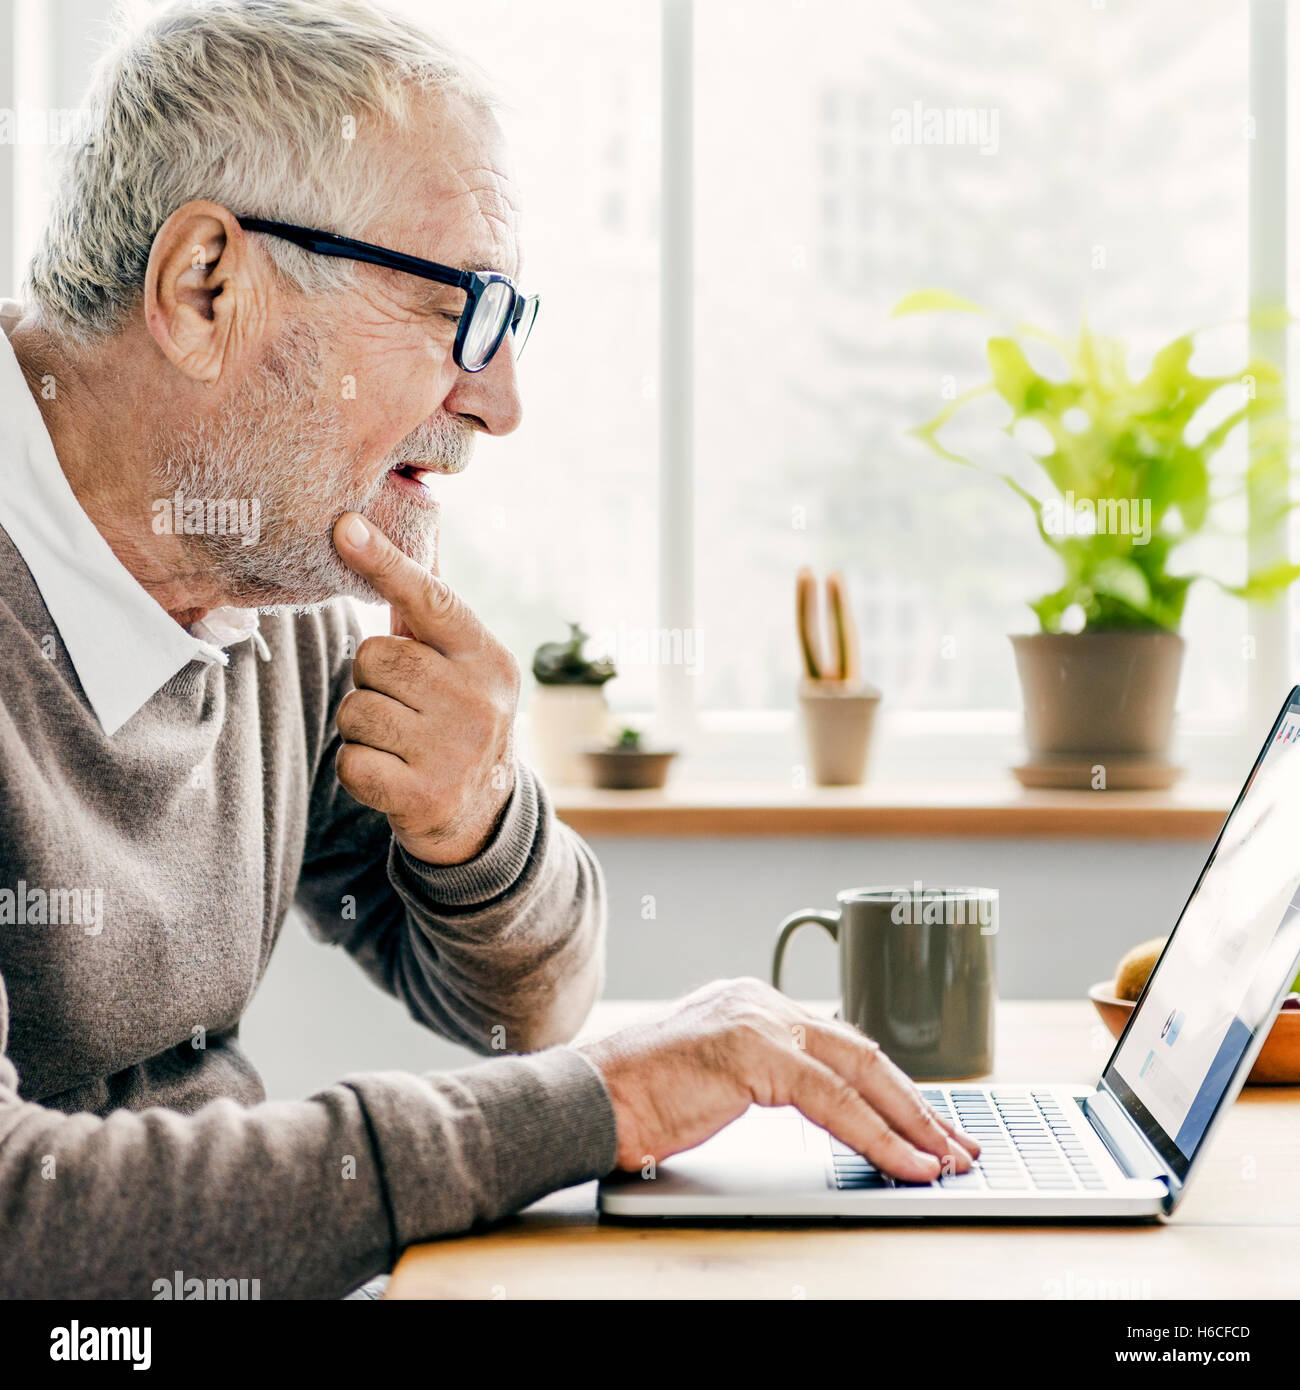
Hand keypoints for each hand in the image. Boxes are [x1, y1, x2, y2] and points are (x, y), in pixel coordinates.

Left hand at [331, 511, 520, 865]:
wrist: (484, 814)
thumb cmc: (457, 719)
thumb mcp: (463, 665)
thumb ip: (431, 611)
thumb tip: (412, 535)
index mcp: (487, 658)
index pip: (431, 600)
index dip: (385, 563)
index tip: (345, 528)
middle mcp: (478, 701)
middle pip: (374, 656)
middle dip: (371, 679)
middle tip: (402, 703)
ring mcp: (454, 751)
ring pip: (356, 710)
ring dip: (362, 726)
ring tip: (398, 740)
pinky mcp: (424, 795)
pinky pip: (350, 760)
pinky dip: (358, 767)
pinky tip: (391, 773)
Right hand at [579, 978, 980, 1180]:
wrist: (588, 1098)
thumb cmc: (640, 1098)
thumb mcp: (714, 1078)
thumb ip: (763, 1077)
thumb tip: (824, 1109)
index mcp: (752, 1003)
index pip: (839, 1044)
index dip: (889, 1088)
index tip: (926, 1124)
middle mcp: (760, 1001)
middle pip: (860, 1053)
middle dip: (916, 1104)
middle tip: (957, 1144)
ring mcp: (757, 1021)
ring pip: (858, 1073)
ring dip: (910, 1122)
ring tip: (946, 1159)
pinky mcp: (752, 1052)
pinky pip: (833, 1100)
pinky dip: (877, 1135)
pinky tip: (905, 1161)